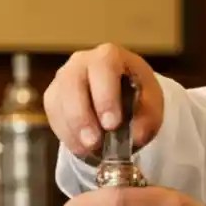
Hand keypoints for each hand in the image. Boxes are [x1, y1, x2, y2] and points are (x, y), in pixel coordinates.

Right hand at [44, 43, 165, 158]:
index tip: (112, 124)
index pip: (103, 68)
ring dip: (72, 128)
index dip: (105, 97)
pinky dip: (65, 134)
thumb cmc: (137, 95)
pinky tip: (80, 147)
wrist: (122, 98)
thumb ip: (147, 117)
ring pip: (58, 100)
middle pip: (72, 83)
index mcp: (110, 56)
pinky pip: (53, 114)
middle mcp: (81, 62)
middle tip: (94, 142)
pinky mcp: (54, 96)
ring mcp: (64, 78)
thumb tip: (135, 136)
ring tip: (88, 149)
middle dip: (82, 116)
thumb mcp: (151, 103)